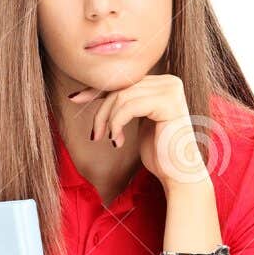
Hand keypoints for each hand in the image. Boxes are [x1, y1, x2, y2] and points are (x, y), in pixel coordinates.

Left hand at [68, 74, 208, 186]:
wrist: (178, 173)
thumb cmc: (158, 151)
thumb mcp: (136, 120)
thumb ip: (124, 102)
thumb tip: (89, 91)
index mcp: (163, 82)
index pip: (123, 80)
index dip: (97, 89)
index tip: (75, 98)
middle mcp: (170, 81)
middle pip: (121, 87)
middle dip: (101, 111)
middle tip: (94, 135)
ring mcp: (171, 90)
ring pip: (122, 96)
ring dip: (108, 120)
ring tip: (108, 139)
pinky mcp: (168, 103)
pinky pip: (128, 106)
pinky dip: (116, 124)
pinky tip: (118, 142)